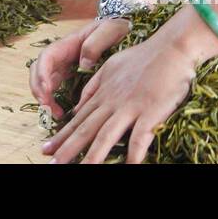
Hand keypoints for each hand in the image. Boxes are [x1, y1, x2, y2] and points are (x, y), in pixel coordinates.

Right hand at [29, 17, 130, 120]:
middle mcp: (60, 56)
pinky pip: (55, 89)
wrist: (120, 30)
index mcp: (67, 44)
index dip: (42, 72)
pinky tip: (62, 113)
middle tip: (47, 106)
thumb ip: (96, 43)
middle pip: (38, 71)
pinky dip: (54, 101)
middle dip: (38, 89)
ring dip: (45, 98)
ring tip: (56, 114)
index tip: (48, 89)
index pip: (46, 57)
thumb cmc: (113, 28)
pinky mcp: (69, 76)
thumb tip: (83, 64)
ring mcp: (63, 66)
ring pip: (44, 82)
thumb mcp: (109, 30)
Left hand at [41, 31, 195, 163]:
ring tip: (82, 171)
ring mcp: (130, 107)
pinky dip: (133, 153)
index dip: (61, 136)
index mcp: (103, 93)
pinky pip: (139, 137)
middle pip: (85, 130)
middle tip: (52, 163)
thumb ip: (93, 86)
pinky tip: (129, 166)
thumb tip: (78, 105)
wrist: (171, 48)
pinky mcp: (150, 111)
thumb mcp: (110, 67)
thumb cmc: (143, 57)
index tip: (46, 149)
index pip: (77, 119)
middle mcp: (111, 102)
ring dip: (92, 156)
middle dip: (67, 149)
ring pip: (106, 135)